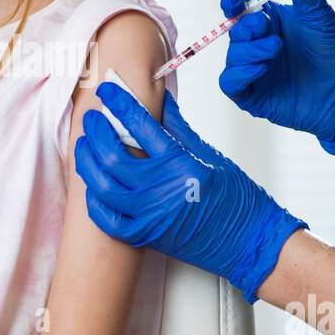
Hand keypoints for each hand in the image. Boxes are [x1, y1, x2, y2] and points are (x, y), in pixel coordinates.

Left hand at [74, 83, 307, 303]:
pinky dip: (95, 203)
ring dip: (88, 163)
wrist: (249, 242)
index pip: (141, 124)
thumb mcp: (210, 155)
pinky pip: (109, 221)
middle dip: (96, 132)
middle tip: (92, 120)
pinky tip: (92, 187)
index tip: (108, 92)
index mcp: (182, 163)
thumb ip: (179, 128)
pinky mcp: (147, 236)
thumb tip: (160, 99)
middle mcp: (164, 189)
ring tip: (85, 147)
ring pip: (104, 186)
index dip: (119, 103)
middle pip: (114, 155)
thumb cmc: (237, 200)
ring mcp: (152, 216)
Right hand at [220, 0, 334, 154]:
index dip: (233, 2)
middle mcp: (258, 46)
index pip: (241, 8)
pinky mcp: (252, 95)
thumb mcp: (320, 18)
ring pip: (233, 55)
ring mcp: (253, 71)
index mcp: (270, 24)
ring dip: (250, 50)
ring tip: (276, 49)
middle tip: (268, 28)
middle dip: (248, 27)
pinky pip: (230, 82)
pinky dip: (241, 73)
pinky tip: (262, 68)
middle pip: (234, 30)